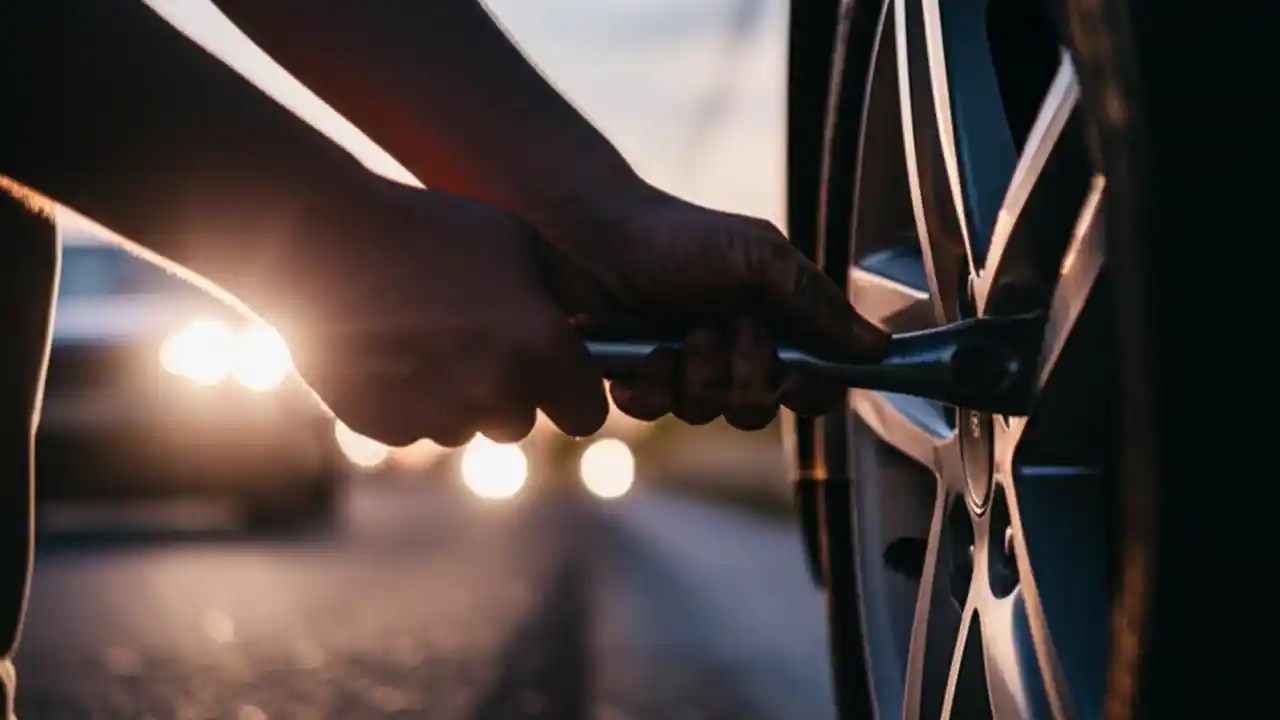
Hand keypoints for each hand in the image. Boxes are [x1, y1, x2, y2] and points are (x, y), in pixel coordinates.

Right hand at [278, 180, 606, 446]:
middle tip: (479, 342)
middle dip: (509, 393)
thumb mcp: (518, 242)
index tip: (559, 377)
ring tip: (425, 336)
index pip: (586, 416)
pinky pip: (413, 428)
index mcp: (539, 350)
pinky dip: (407, 401)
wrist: (322, 240)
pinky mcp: (385, 428)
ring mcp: (437, 417)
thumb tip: (601, 325)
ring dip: (456, 398)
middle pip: (520, 424)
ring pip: (465, 426)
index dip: (572, 395)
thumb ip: (570, 293)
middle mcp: (495, 394)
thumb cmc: (430, 229)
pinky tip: (388, 350)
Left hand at [536, 186, 888, 429]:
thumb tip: (877, 347)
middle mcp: (735, 354)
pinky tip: (642, 350)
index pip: (815, 385)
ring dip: (694, 371)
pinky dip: (648, 382)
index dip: (807, 388)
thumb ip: (816, 303)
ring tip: (678, 331)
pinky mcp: (641, 382)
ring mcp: (687, 372)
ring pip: (707, 413)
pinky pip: (654, 411)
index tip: (792, 369)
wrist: (597, 234)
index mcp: (775, 325)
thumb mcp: (758, 258)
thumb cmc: (680, 236)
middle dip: (742, 372)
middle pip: (760, 409)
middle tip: (724, 328)